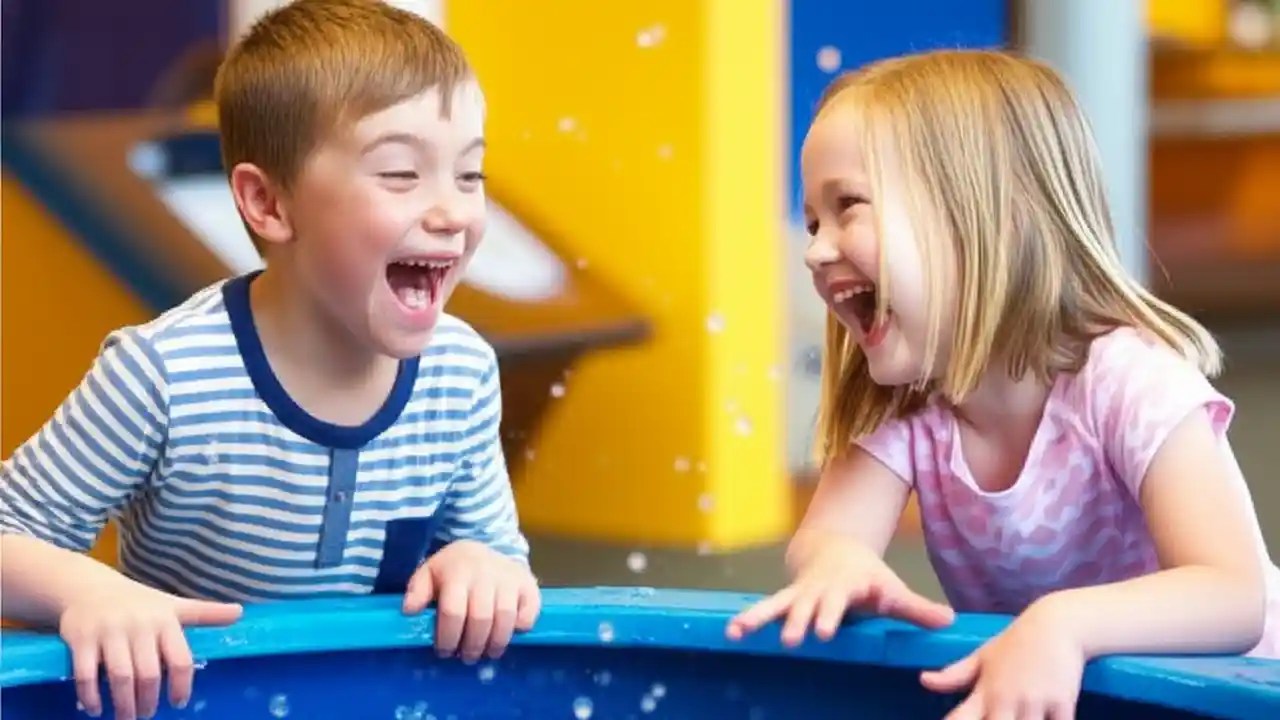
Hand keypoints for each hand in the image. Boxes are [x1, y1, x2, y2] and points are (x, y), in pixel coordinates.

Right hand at [58, 580, 242, 719]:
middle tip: (148, 715)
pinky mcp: (82, 638)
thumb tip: (241, 612)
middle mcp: (139, 626)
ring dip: (124, 703)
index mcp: (166, 620)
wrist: (89, 587)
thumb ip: (205, 613)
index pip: (180, 659)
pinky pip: (85, 674)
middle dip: (149, 700)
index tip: (179, 703)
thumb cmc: (139, 603)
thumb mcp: (173, 605)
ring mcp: (109, 632)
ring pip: (120, 676)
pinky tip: (95, 709)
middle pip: (149, 673)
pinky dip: (90, 695)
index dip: (181, 685)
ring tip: (127, 717)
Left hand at [402, 540, 540, 661]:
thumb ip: (417, 591)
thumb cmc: (453, 568)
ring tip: (486, 653)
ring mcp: (510, 578)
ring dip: (495, 644)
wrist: (485, 547)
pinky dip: (520, 628)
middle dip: (472, 646)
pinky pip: (529, 613)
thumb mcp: (429, 573)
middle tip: (466, 657)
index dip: (448, 638)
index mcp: (458, 571)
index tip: (445, 652)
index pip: (453, 611)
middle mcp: (486, 573)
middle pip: (481, 619)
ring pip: (505, 619)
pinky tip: (508, 634)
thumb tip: (409, 610)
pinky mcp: (529, 584)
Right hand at [726, 535, 953, 645]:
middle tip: (791, 639)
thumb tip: (951, 621)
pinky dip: (748, 620)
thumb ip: (917, 608)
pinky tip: (731, 633)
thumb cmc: (868, 576)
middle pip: (806, 606)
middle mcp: (818, 590)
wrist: (834, 549)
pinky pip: (764, 610)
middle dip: (798, 621)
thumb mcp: (892, 589)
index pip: (838, 602)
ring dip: (760, 618)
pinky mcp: (785, 600)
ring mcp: (798, 594)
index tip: (826, 631)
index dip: (831, 614)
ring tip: (740, 631)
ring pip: (777, 605)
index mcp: (846, 586)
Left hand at [922, 600, 1085, 719]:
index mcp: (984, 691)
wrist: (1056, 625)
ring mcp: (1034, 702)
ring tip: (1018, 716)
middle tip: (995, 718)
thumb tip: (924, 680)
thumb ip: (955, 675)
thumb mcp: (982, 656)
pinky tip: (1046, 717)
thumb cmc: (1015, 643)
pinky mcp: (1063, 703)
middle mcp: (1006, 699)